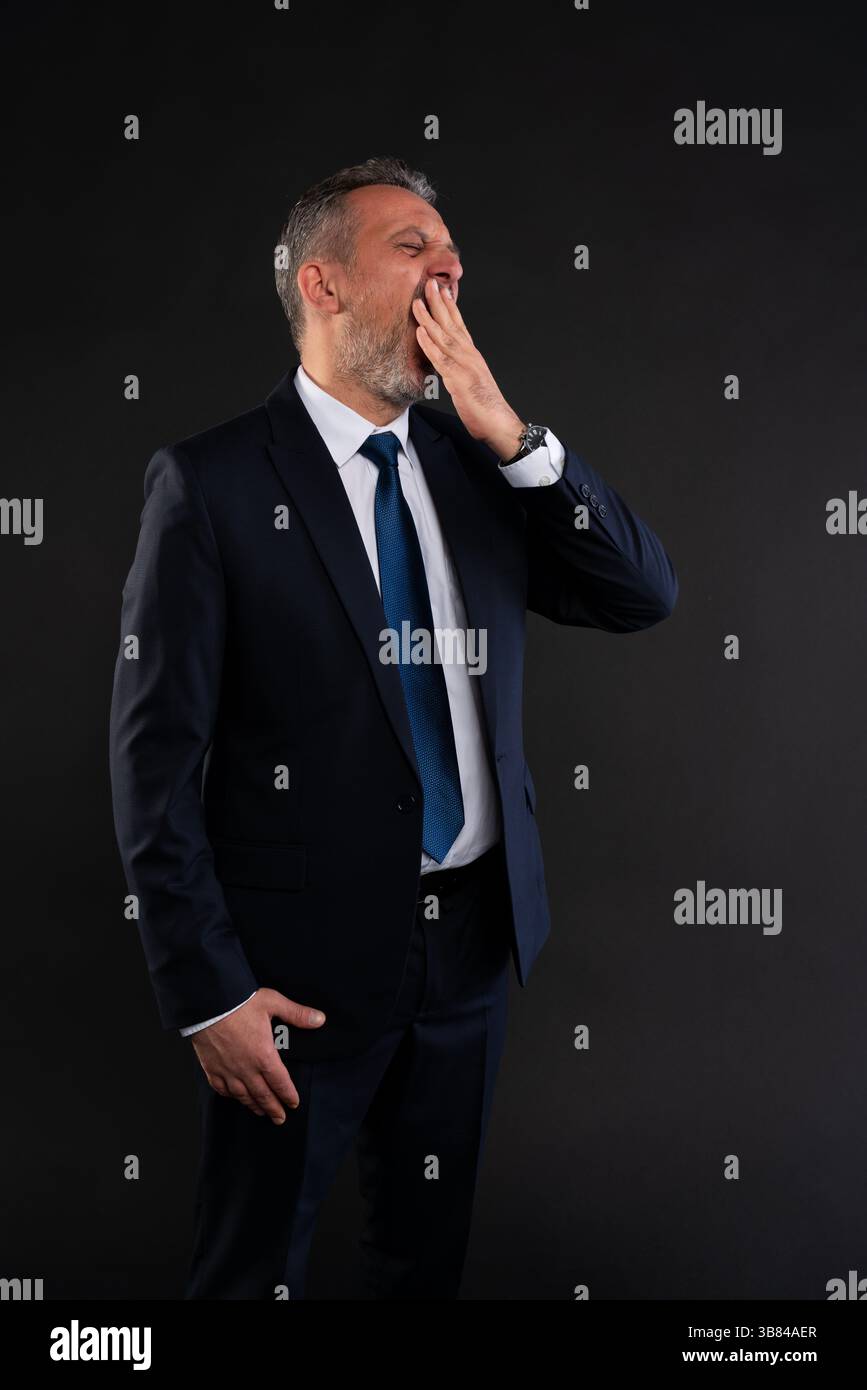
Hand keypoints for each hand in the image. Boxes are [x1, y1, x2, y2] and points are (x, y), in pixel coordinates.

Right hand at [190, 987, 325, 1123]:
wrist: (208, 1003)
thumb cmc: (239, 1001)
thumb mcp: (273, 1003)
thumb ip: (297, 1014)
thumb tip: (320, 1019)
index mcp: (264, 1055)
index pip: (280, 1082)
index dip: (288, 1095)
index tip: (293, 1103)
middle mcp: (246, 1068)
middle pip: (263, 1095)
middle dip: (273, 1108)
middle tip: (280, 1119)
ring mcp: (227, 1071)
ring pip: (243, 1095)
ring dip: (254, 1105)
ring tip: (261, 1112)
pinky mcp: (211, 1068)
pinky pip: (222, 1089)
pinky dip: (231, 1096)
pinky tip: (235, 1097)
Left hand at [412, 278, 524, 460]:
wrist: (499, 424)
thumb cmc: (485, 407)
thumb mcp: (470, 382)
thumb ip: (459, 369)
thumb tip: (447, 364)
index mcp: (472, 355)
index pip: (460, 325)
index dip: (449, 306)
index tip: (441, 289)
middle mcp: (470, 355)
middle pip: (452, 324)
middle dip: (439, 302)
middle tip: (429, 282)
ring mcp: (465, 366)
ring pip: (445, 337)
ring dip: (430, 318)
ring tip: (417, 302)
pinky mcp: (460, 380)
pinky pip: (442, 359)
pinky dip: (430, 344)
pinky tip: (421, 332)